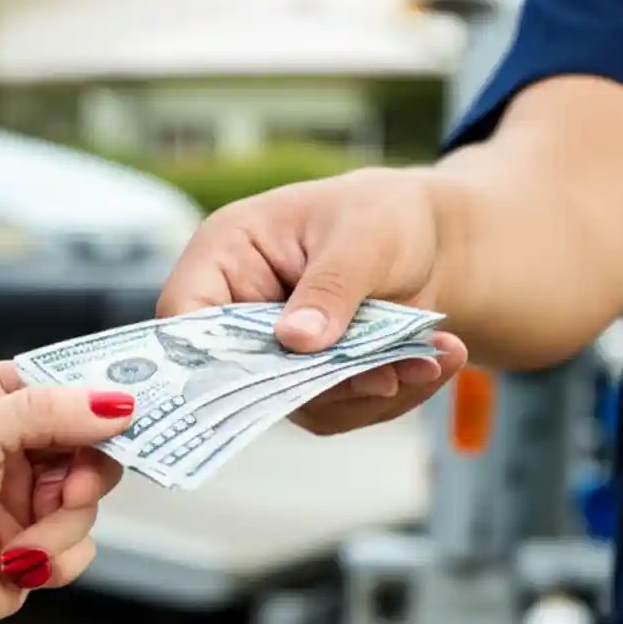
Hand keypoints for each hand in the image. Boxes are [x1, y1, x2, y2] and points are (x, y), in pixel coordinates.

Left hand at [0, 362, 132, 623]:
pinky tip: (17, 562)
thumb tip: (114, 402)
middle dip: (88, 470)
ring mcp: (26, 501)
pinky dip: (56, 558)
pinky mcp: (33, 550)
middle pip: (95, 444)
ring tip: (22, 540)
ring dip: (62, 524)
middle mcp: (16, 449)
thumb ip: (48, 411)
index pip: (69, 385)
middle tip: (72, 487)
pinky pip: (81, 549)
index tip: (128, 414)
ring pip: (92, 500)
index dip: (101, 399)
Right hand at [159, 167, 467, 434]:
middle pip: (244, 376)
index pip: (185, 316)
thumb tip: (295, 341)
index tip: (260, 379)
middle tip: (386, 377)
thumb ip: (330, 287)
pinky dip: (394, 393)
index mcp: (226, 254)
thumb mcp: (364, 235)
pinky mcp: (312, 382)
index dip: (203, 356)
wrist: (434, 239)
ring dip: (371, 392)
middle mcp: (239, 310)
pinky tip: (437, 360)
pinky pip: (342, 409)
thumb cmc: (385, 213)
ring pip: (301, 404)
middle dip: (324, 383)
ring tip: (433, 359)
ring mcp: (274, 354)